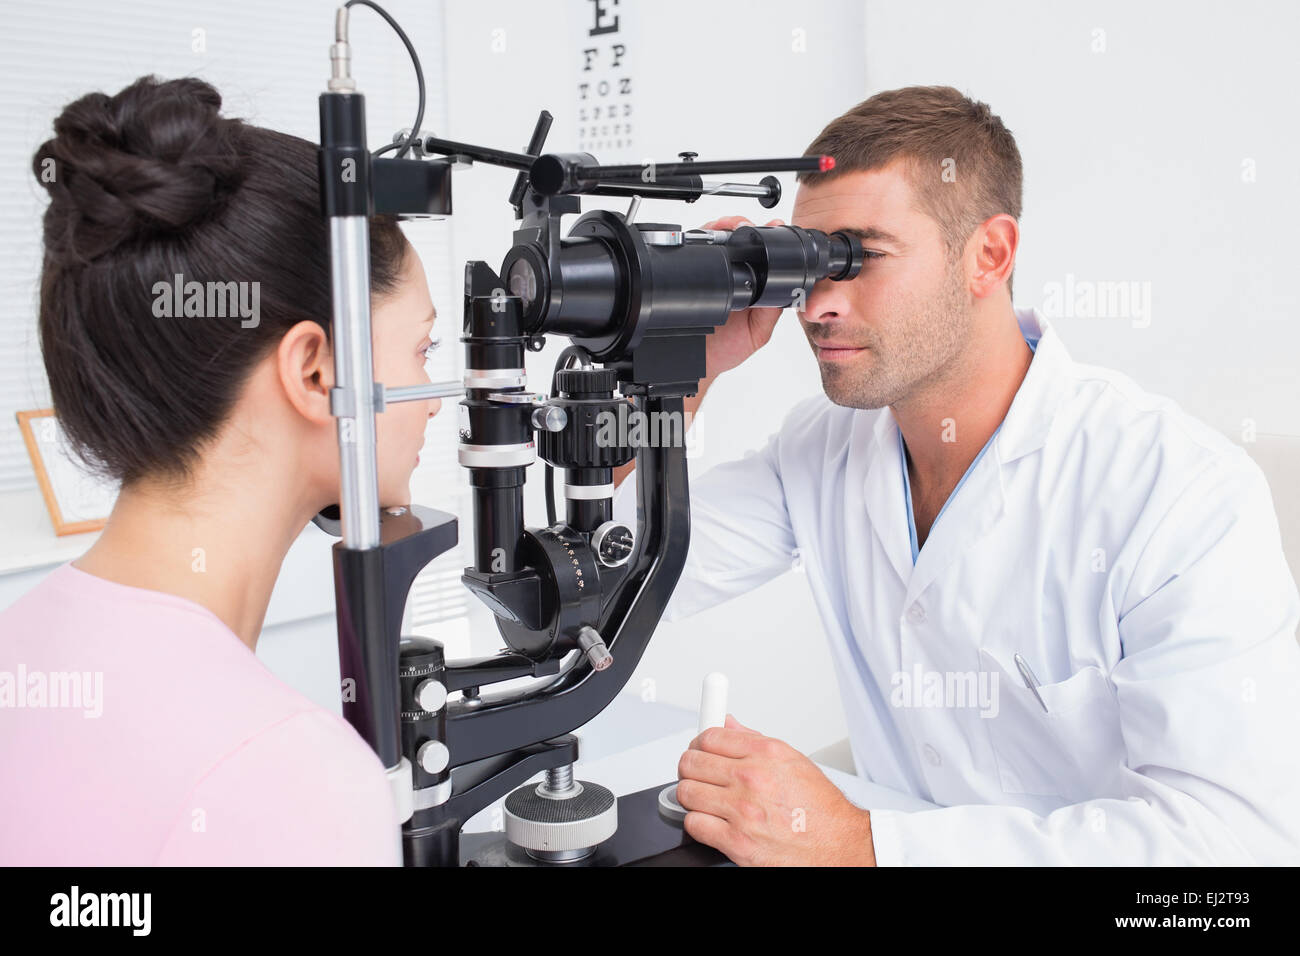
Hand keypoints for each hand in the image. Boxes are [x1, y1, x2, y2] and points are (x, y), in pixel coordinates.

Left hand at [677, 714, 875, 865]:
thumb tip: (729, 725)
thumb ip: (753, 741)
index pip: (709, 737)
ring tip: (707, 799)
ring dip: (692, 796)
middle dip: (691, 768)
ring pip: (686, 793)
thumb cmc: (819, 808)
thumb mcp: (792, 760)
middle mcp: (752, 779)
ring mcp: (742, 811)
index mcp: (765, 754)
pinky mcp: (736, 842)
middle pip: (690, 763)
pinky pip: (694, 824)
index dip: (699, 743)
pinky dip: (698, 823)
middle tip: (700, 775)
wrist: (838, 846)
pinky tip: (712, 821)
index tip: (699, 749)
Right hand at [698, 216, 787, 380]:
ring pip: (714, 238)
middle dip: (742, 224)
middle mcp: (729, 274)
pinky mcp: (689, 273)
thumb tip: (786, 287)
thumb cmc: (727, 348)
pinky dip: (701, 237)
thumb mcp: (758, 331)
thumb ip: (771, 310)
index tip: (774, 228)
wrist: (699, 362)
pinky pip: (693, 249)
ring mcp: (708, 272)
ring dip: (723, 227)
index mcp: (750, 284)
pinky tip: (711, 234)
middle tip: (749, 225)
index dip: (767, 236)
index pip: (759, 253)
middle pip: (735, 238)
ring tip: (733, 226)